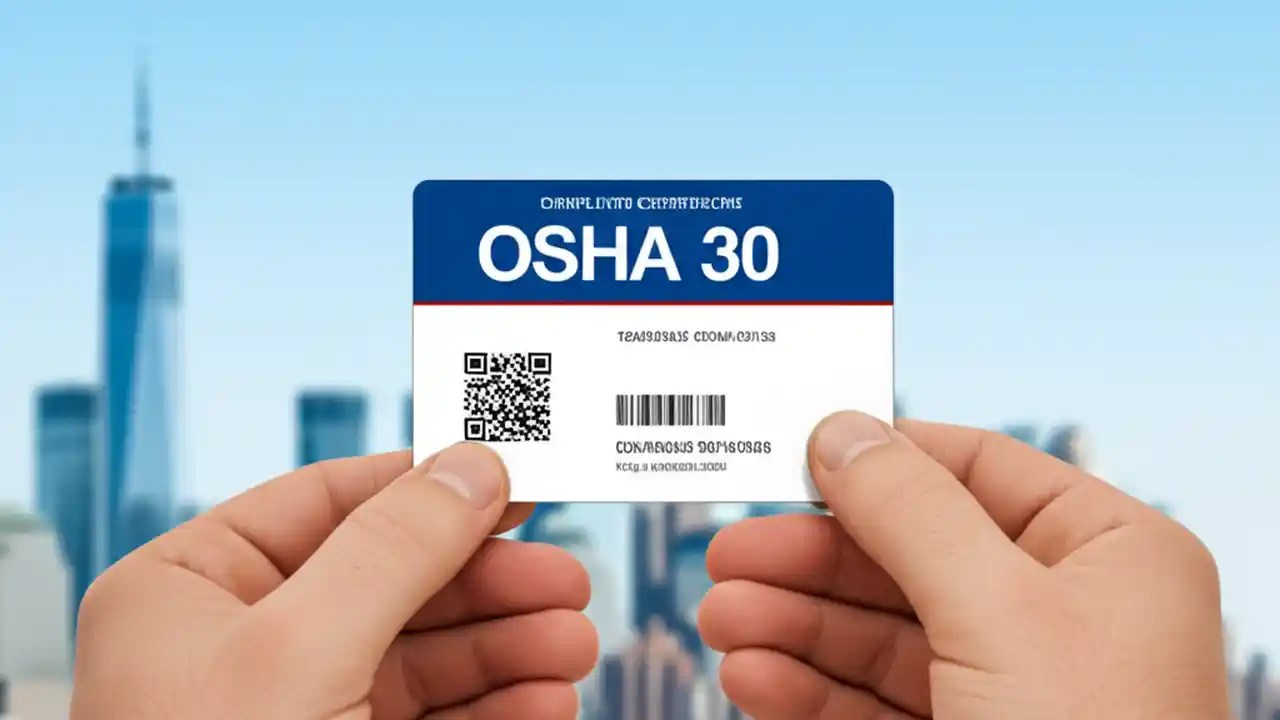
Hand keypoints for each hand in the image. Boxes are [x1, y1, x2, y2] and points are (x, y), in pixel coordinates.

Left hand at [71, 444, 597, 719]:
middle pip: (395, 580)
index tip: (517, 480)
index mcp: (193, 588)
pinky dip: (495, 710)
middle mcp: (244, 642)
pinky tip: (545, 704)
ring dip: (508, 650)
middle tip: (567, 584)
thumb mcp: (300, 649)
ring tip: (574, 648)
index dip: (428, 485)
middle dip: (490, 585)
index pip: (329, 500)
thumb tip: (474, 464)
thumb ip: (393, 549)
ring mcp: (297, 709)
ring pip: (425, 656)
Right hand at [699, 411, 1230, 718]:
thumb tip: (841, 431)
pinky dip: (809, 690)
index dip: (877, 458)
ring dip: (792, 626)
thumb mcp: (1001, 612)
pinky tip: (753, 678)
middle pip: (905, 556)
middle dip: (807, 561)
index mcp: (1107, 554)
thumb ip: (912, 513)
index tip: (788, 453)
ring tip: (719, 621)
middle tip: (727, 557)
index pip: (974, 468)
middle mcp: (1060, 614)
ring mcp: (1010, 687)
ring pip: (878, 636)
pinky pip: (873, 703)